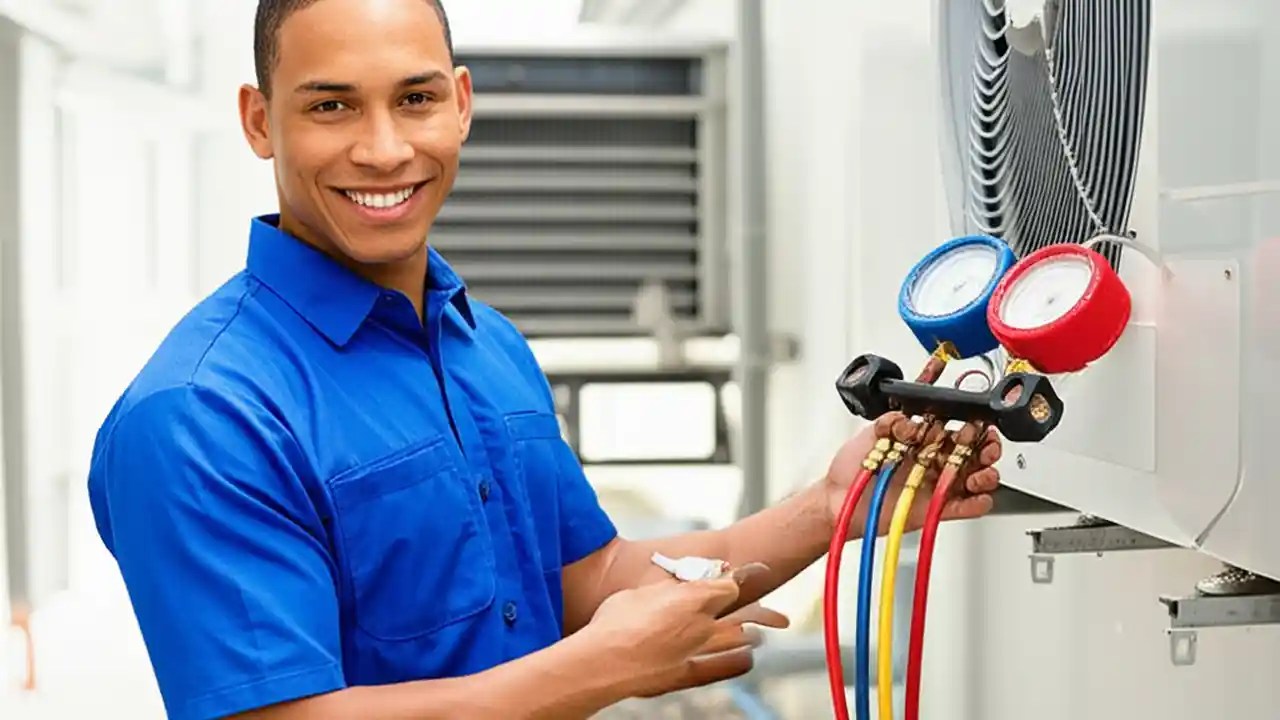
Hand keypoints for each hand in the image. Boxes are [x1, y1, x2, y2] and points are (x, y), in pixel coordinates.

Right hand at [582, 564, 771, 698]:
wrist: (602, 662)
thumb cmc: (613, 623)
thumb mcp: (639, 594)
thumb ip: (664, 591)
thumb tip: (675, 590)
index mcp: (691, 597)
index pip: (730, 584)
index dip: (743, 577)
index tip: (756, 572)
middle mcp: (702, 623)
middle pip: (742, 612)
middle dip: (756, 608)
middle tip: (765, 609)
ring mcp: (699, 651)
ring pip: (740, 639)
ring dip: (750, 632)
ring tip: (756, 631)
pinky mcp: (690, 674)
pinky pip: (726, 667)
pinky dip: (739, 659)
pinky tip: (746, 657)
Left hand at [823, 412, 1001, 538]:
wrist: (840, 500)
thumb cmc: (852, 468)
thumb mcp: (871, 434)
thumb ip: (893, 421)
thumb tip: (912, 422)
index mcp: (924, 441)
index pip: (958, 431)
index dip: (972, 427)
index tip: (973, 424)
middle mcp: (935, 461)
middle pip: (975, 453)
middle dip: (988, 448)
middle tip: (985, 447)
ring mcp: (938, 485)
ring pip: (977, 479)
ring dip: (987, 475)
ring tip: (979, 475)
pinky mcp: (938, 509)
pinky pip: (968, 507)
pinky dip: (979, 503)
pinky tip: (978, 497)